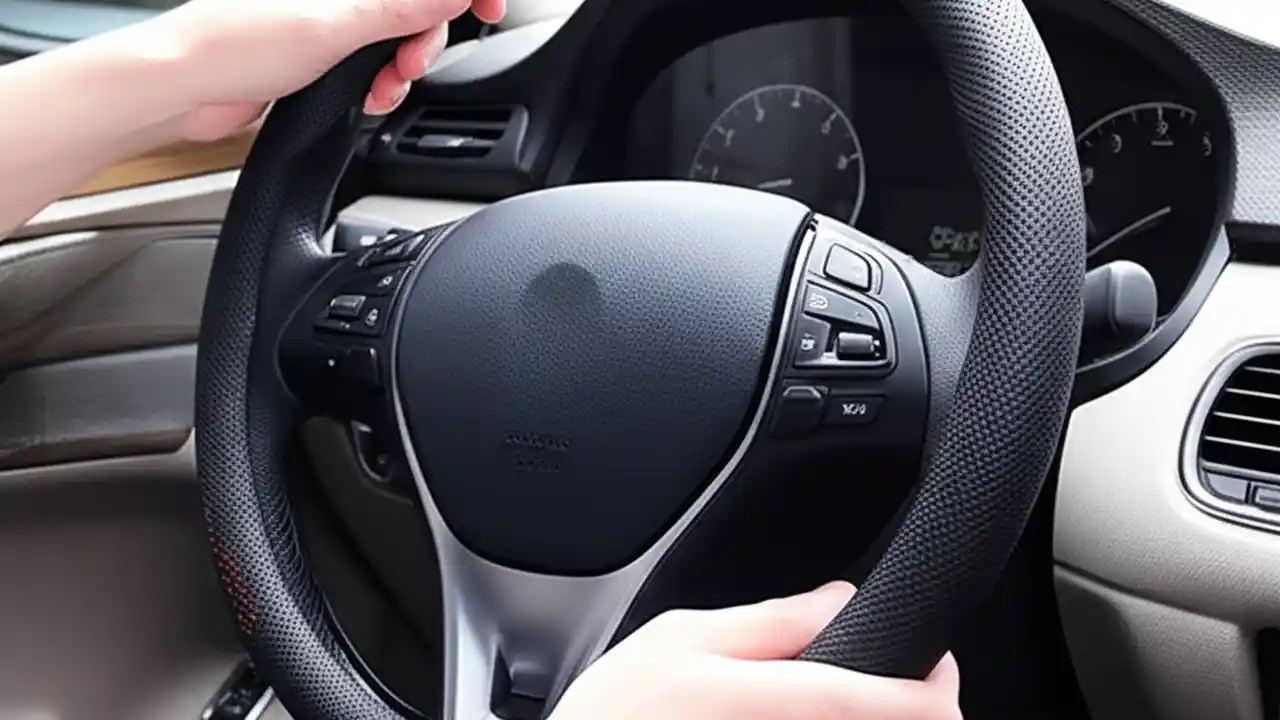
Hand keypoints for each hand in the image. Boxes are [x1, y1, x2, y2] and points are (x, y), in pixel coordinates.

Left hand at [151, 0, 504, 139]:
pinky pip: (376, 58)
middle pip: (417, 2)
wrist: (187, 87)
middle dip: (428, 35)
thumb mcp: (336, 24)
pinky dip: (384, 80)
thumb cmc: (237, 43)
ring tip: (385, 86)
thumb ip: (403, 7)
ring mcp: (334, 13)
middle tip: (413, 63)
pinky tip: (369, 95)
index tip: (489, 8)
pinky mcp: (325, 46)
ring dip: (404, 64)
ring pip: (400, 33)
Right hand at [552, 582, 960, 719]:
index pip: (893, 706)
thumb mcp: (680, 639)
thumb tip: (839, 600)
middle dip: (903, 706)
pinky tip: (807, 719)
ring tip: (848, 698)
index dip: (935, 691)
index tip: (939, 674)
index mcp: (774, 704)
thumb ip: (768, 621)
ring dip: (868, 718)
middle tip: (891, 680)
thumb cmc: (618, 713)